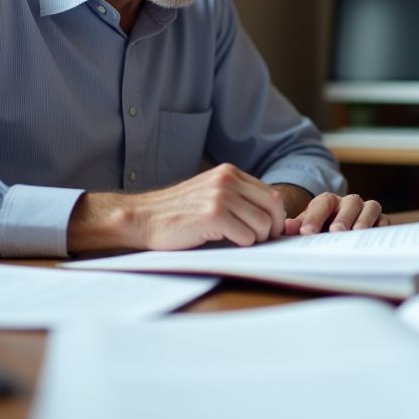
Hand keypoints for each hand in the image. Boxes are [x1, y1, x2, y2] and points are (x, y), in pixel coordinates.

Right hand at [67, 164, 285, 252]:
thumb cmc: (177, 212)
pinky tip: (227, 243)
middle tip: (262, 241)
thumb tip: (271, 219)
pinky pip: (246, 236)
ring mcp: (221, 196)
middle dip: (272, 228)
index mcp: (229, 173)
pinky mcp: (214, 215)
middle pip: (273, 207)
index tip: (269, 231)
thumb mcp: (209, 193)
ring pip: (262, 224)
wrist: (143, 218)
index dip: (275, 217)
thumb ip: (237, 198)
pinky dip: (242, 244)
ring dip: (256, 239)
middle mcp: (227, 181)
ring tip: (240, 242)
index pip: (271, 194)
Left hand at [284, 192, 388, 235]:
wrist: (341, 229)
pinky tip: (373, 237)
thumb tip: (287, 227)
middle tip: (335, 231)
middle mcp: (349, 203)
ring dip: (363, 219)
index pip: (323, 203)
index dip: (315, 217)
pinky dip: (380, 227)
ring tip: (356, 232)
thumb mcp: (308, 226)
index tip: (306, 232)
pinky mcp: (381, 220)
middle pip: (350, 202)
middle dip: (342, 217)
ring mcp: (367, 210)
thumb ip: (298, 226)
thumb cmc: (322, 229)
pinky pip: (384, 220)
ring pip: (370, 207)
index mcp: (329, 202)